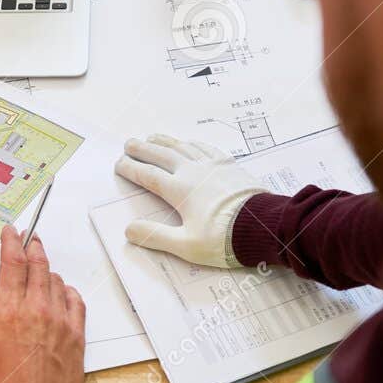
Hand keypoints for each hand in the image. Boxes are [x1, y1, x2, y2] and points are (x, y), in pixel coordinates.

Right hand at [0, 226, 85, 382]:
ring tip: (39, 271)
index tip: (10, 231)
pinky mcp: (76, 336)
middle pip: (38, 265)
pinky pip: (75, 301)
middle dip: (32, 247)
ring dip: (46, 271)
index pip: (12, 263)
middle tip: (29, 238)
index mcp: (8, 311)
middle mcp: (37, 310)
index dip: (11, 242)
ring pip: (56, 282)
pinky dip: (66, 291)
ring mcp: (60, 322)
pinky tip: (60, 292)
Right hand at [114, 135, 265, 266]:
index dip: (132, 169)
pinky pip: (206, 148)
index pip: (149, 176)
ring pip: (183, 147)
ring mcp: (212, 166)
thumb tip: (130, 230)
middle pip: (162, 155)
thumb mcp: (187, 245)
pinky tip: (189, 142)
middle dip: (143, 149)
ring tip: (152, 137)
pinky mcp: (229, 166)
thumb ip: (156, 236)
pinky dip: (193, 143)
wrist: (263, 226)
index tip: (119, 164)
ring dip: (165, 141)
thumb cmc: (224, 238)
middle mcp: (193, 173)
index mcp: (179, 191)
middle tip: (129, 143)